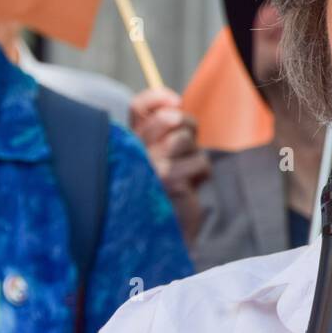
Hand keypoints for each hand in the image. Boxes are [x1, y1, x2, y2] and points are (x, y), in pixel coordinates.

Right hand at [130, 87, 210, 240]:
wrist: (163, 234)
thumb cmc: (164, 193)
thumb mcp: (164, 157)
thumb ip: (165, 132)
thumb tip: (176, 104)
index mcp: (129, 143)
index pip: (138, 108)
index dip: (157, 98)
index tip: (176, 100)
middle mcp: (135, 152)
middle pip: (171, 118)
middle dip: (189, 125)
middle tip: (189, 142)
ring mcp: (151, 166)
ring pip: (186, 139)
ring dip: (195, 154)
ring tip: (186, 172)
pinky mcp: (169, 181)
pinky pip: (200, 162)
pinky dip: (202, 173)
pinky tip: (190, 187)